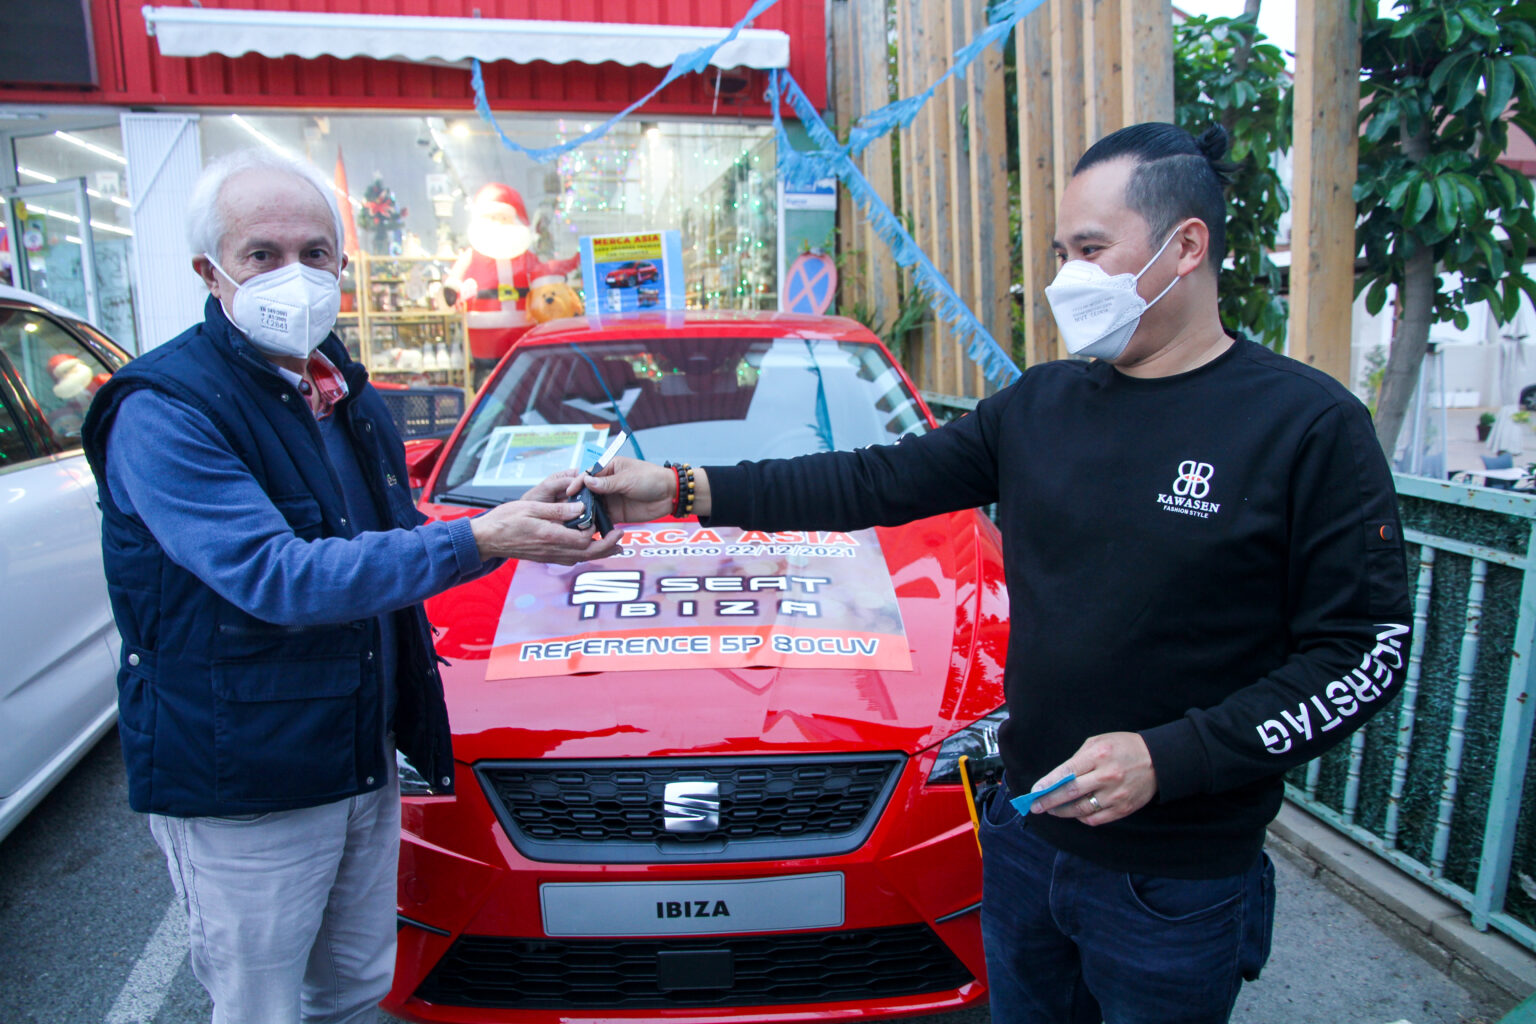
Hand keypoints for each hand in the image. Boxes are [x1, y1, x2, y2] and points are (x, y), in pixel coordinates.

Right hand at [469, 471, 622, 564]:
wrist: (487, 538)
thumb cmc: (505, 520)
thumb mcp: (531, 507)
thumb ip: (558, 510)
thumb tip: (581, 508)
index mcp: (550, 536)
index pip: (584, 539)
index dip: (598, 531)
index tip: (606, 521)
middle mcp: (552, 550)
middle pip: (588, 553)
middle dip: (608, 547)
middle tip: (622, 537)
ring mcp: (549, 556)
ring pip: (581, 558)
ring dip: (600, 552)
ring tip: (615, 545)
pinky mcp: (546, 557)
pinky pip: (570, 559)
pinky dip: (584, 553)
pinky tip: (590, 547)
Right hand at [578, 456, 711, 521]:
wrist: (670, 495)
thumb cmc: (651, 479)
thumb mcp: (628, 479)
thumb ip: (607, 483)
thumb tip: (586, 481)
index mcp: (609, 468)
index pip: (588, 475)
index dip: (578, 483)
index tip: (569, 492)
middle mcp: (606, 484)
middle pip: (587, 492)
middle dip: (579, 500)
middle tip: (569, 509)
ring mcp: (610, 499)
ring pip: (592, 506)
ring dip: (585, 512)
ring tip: (577, 520)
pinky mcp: (616, 513)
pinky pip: (602, 518)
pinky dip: (595, 523)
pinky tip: (588, 528)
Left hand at [1027, 732, 1156, 825]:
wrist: (1158, 760)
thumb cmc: (1124, 747)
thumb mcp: (1099, 742)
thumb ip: (1078, 758)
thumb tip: (1058, 776)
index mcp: (1098, 755)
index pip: (1066, 772)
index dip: (1048, 783)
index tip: (1034, 791)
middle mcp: (1106, 776)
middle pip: (1070, 792)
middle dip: (1049, 801)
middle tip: (1035, 806)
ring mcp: (1115, 795)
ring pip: (1081, 809)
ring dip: (1062, 811)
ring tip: (1052, 809)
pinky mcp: (1123, 809)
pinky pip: (1096, 818)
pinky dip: (1082, 817)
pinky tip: (1074, 813)